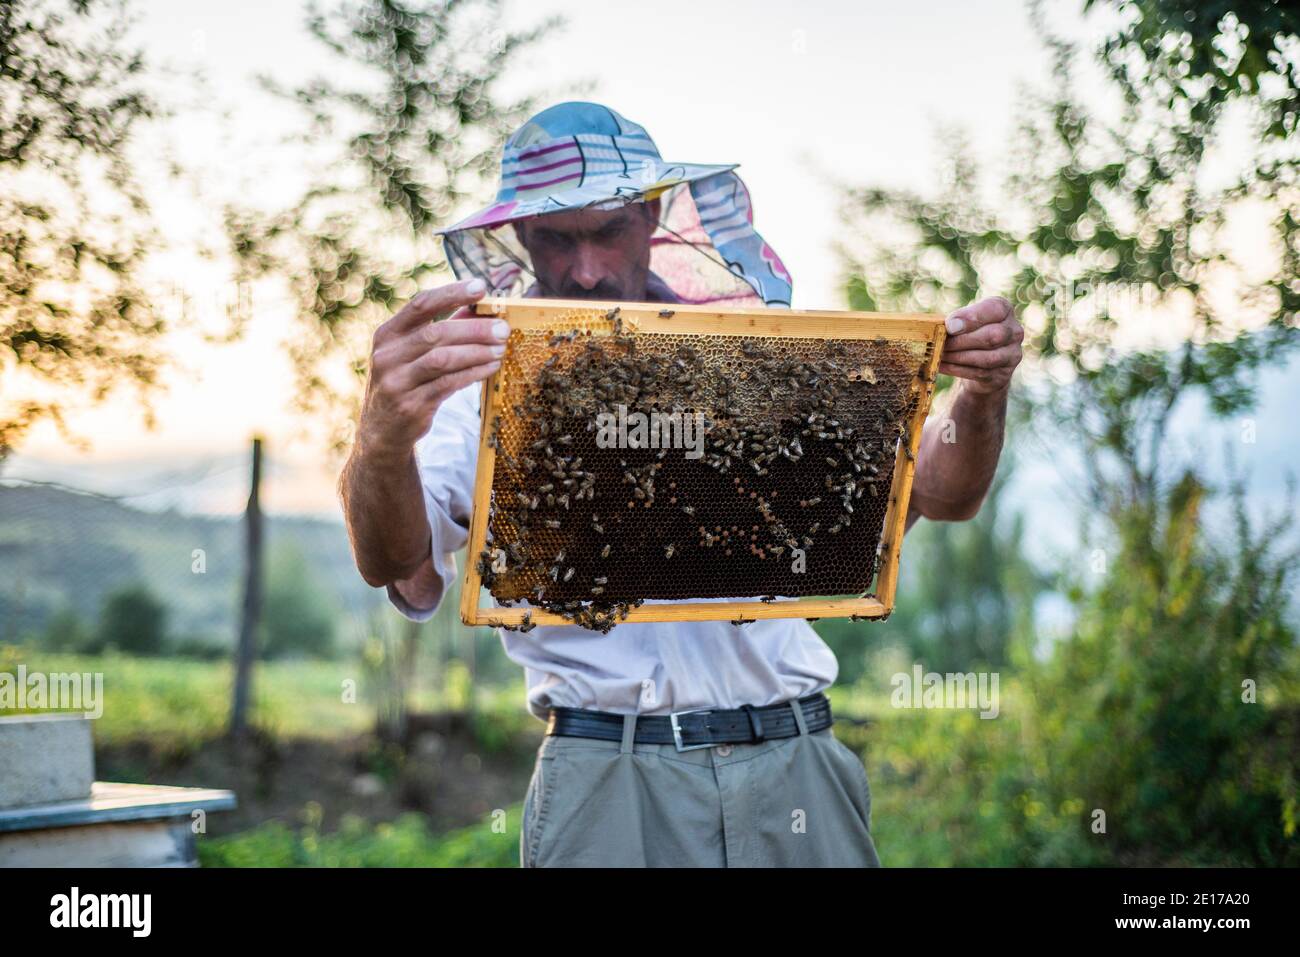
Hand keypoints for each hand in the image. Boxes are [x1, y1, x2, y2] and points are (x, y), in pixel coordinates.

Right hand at [357, 278, 506, 460]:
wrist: (382, 431)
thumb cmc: (405, 383)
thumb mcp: (413, 354)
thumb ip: (443, 329)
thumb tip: (479, 307)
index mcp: (387, 334)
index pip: (421, 305)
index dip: (452, 293)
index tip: (481, 286)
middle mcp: (387, 355)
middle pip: (436, 333)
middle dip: (474, 329)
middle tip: (503, 328)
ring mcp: (396, 382)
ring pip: (442, 359)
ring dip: (477, 352)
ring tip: (501, 348)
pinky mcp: (410, 405)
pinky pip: (448, 384)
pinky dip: (473, 373)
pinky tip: (491, 366)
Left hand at [939, 296, 1022, 395]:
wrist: (980, 363)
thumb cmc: (969, 333)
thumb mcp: (965, 320)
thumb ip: (958, 320)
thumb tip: (949, 326)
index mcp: (1005, 310)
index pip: (996, 309)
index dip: (972, 317)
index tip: (950, 325)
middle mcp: (1014, 331)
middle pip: (993, 336)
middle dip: (962, 340)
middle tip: (940, 343)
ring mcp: (1012, 355)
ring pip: (988, 358)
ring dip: (958, 357)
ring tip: (940, 355)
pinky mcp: (1003, 375)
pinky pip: (980, 373)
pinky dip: (957, 369)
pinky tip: (942, 366)